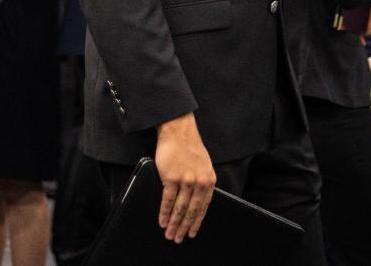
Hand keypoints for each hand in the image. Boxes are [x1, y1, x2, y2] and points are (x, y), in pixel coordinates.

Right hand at [154, 113, 215, 241]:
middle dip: (184, 227)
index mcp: (209, 180)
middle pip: (191, 211)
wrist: (178, 132)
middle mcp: (199, 182)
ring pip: (180, 209)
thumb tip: (197, 202)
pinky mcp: (171, 178)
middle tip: (178, 239)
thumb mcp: (204, 166)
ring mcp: (186, 180)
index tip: (191, 233)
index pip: (203, 207)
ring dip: (173, 224)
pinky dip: (164, 213)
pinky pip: (168, 200)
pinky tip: (162, 220)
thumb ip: (202, 182)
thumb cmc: (189, 148)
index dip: (196, 222)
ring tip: (169, 233)